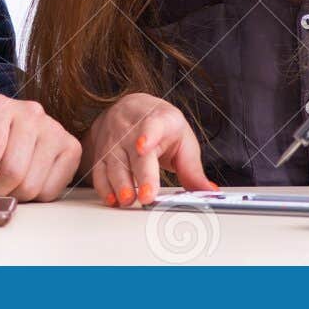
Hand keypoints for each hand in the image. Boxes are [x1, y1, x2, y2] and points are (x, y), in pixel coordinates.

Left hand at [0, 95, 81, 201]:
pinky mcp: (71, 147)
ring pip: (31, 184)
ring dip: (11, 198)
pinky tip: (23, 184)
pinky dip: (33, 199)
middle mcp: (29, 112)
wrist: (8, 133)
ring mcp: (54, 129)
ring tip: (2, 189)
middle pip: (12, 169)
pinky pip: (50, 190)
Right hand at [81, 93, 216, 206]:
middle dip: (141, 175)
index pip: (153, 125)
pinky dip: (104, 186)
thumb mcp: (182, 140)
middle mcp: (132, 127)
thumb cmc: (161, 125)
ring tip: (128, 200)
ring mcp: (114, 139)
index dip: (148, 135)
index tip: (144, 146)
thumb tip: (208, 192)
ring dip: (120, 183)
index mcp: (159, 120)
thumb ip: (193, 169)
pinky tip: (112, 198)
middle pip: (135, 152)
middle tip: (146, 196)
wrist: (130, 108)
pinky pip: (99, 170)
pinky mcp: (101, 151)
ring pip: (114, 162)